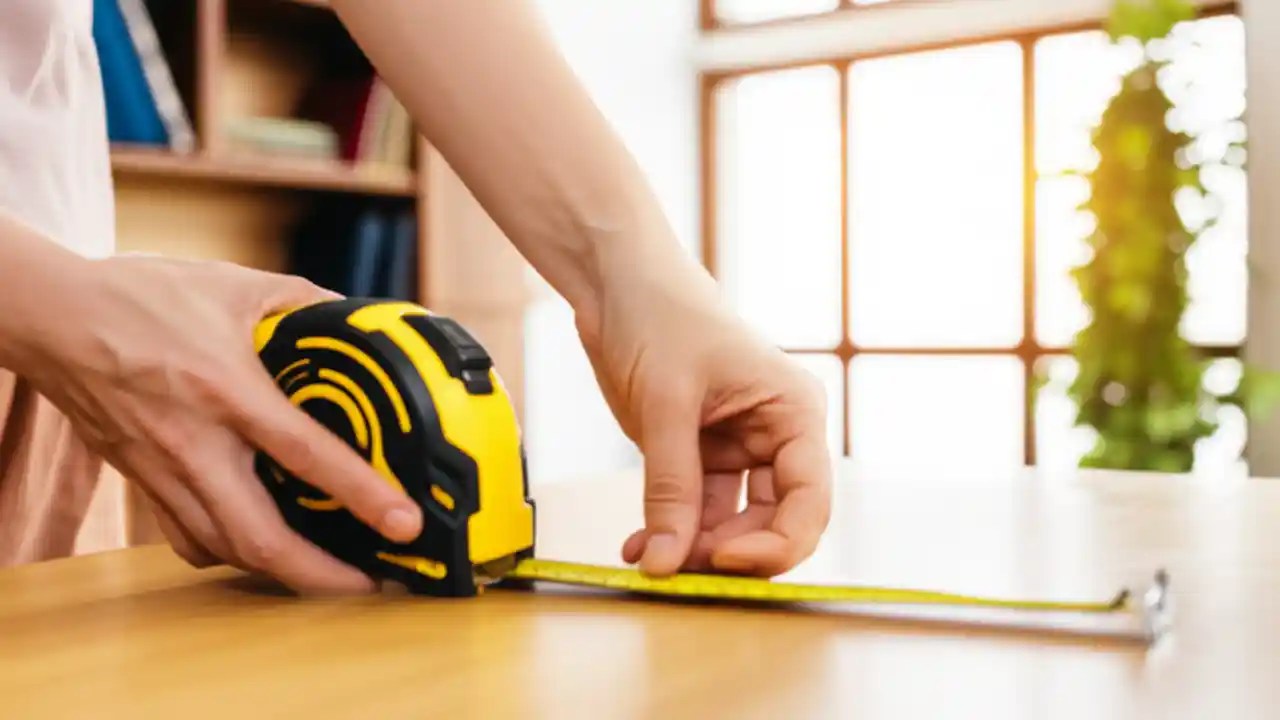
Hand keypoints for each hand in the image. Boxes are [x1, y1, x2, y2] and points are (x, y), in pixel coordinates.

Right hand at [17, 255, 422, 593]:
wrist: (56, 318)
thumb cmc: (143, 297)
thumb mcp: (236, 285)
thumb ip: (303, 302)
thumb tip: (357, 319)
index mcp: (229, 391)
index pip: (309, 456)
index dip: (365, 496)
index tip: (406, 524)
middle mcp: (197, 444)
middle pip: (262, 539)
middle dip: (323, 577)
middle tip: (371, 582)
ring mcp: (165, 471)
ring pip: (225, 550)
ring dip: (280, 574)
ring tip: (328, 576)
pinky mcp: (143, 482)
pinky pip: (189, 540)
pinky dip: (228, 555)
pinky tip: (257, 548)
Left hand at [577, 258, 832, 577]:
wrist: (617, 279)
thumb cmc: (659, 316)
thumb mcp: (665, 405)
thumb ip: (670, 487)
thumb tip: (666, 562)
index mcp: (794, 412)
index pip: (809, 499)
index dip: (775, 542)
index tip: (722, 558)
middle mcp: (776, 435)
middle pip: (773, 521)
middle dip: (726, 549)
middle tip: (674, 566)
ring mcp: (739, 447)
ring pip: (732, 522)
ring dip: (691, 546)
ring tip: (648, 556)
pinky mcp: (701, 453)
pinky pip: (695, 507)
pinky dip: (670, 529)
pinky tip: (641, 544)